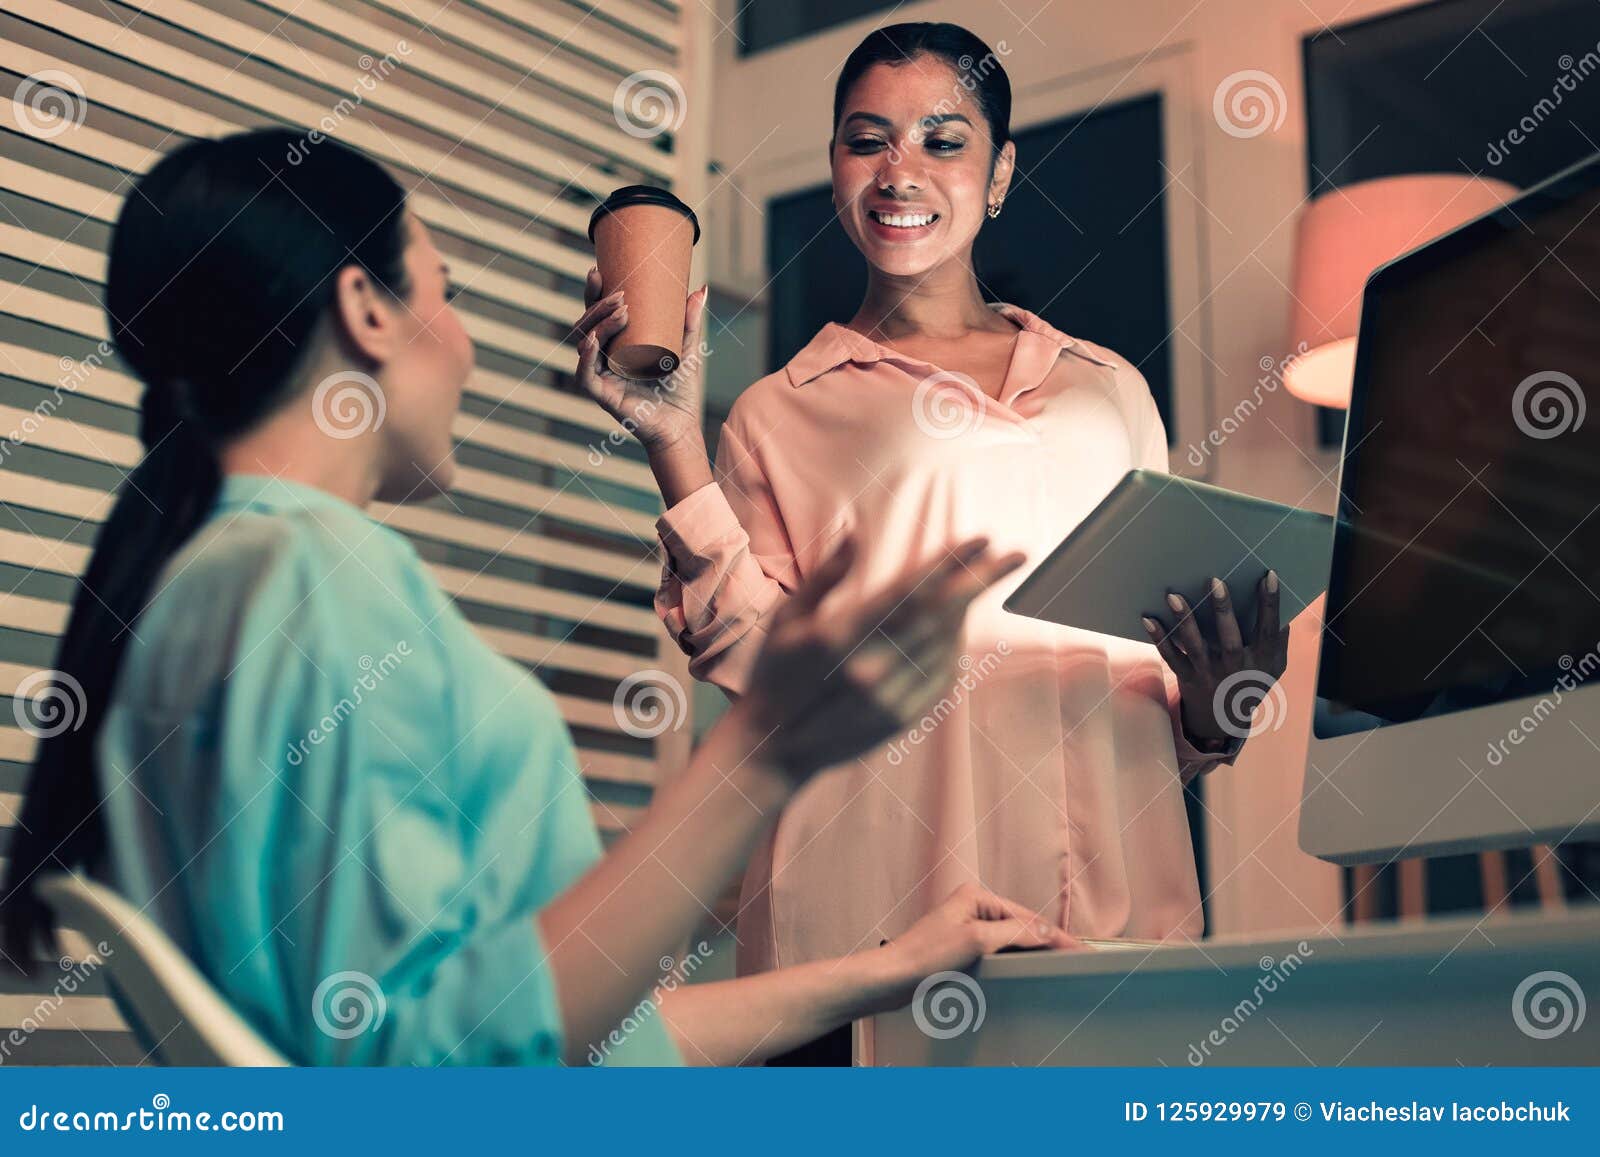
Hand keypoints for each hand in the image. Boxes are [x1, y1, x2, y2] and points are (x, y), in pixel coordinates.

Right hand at [570, 267, 704, 452]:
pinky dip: (587, 356)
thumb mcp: (687, 348)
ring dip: (598, 324)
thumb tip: (701, 288)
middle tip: (618, 293)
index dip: (594, 294)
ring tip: (621, 312)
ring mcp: (600, 376)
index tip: (598, 270)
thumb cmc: (680, 390)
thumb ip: (690, 320)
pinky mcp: (602, 396)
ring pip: (584, 344)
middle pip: (586, 325)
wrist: (681, 425)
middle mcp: (603, 359)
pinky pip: (585, 374)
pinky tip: (594, 340)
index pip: (597, 314)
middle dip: (596, 305)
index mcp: (615, 345)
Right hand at [737, 535, 1026, 782]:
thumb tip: (856, 534)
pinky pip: (943, 677)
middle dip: (982, 580)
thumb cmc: (775, 674)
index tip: (981, 537)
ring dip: (971, 610)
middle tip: (1017, 554)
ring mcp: (890, 698)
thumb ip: (825, 577)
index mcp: (841, 636)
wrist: (774, 748)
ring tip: (984, 579)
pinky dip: (957, 647)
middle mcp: (872, 668)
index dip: (949, 562)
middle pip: (941, 615)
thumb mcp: (786, 619)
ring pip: (947, 645)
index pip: (910, 591)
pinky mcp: (901, 720)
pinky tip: (960, 625)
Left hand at [868, 884, 1078, 1012]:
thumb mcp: (976, 941)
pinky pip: (996, 951)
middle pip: (1020, 925)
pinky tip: (1023, 970)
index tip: (1077, 948)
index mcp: (976, 897)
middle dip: (1045, 940)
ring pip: (1009, 939)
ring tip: (1055, 963)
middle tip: (1073, 957)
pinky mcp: (960, 948)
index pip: (1025, 916)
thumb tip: (1047, 931)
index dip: (1053, 934)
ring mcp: (965, 928)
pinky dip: (1013, 959)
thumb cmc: (924, 956)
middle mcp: (971, 908)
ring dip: (1030, 950)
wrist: (892, 979)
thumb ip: (1015, 933)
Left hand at [1141, 571, 1290, 742]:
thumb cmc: (1251, 682)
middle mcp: (1235, 668)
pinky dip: (1160, 639)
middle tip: (1215, 581)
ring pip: (1196, 647)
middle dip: (1223, 611)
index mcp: (1261, 661)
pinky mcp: (1187, 677)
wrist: (1223, 720)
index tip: (1269, 576)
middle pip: (1230, 640)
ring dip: (1184, 621)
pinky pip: (1172, 658)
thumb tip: (1284, 604)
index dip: (1271, 604)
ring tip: (1173, 596)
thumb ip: (1278, 639)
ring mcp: (1209, 674)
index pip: (1269, 630)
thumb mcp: (1273, 666)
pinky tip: (1148, 619)